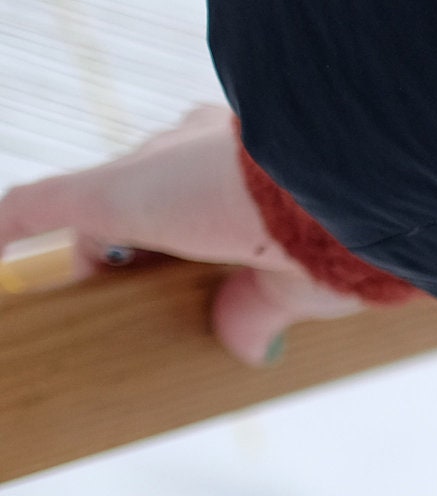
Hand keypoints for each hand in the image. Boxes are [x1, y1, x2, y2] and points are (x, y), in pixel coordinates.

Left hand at [0, 105, 361, 363]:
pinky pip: (33, 208)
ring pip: (101, 202)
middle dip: (147, 234)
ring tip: (84, 289)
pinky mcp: (106, 192)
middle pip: (151, 191)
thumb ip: (263, 308)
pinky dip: (5, 233)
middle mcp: (201, 149)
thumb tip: (248, 346)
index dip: (199, 223)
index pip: (210, 184)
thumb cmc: (343, 236)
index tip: (207, 255)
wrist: (338, 193)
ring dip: (92, 247)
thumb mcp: (303, 284)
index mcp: (262, 163)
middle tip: (151, 282)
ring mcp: (150, 169)